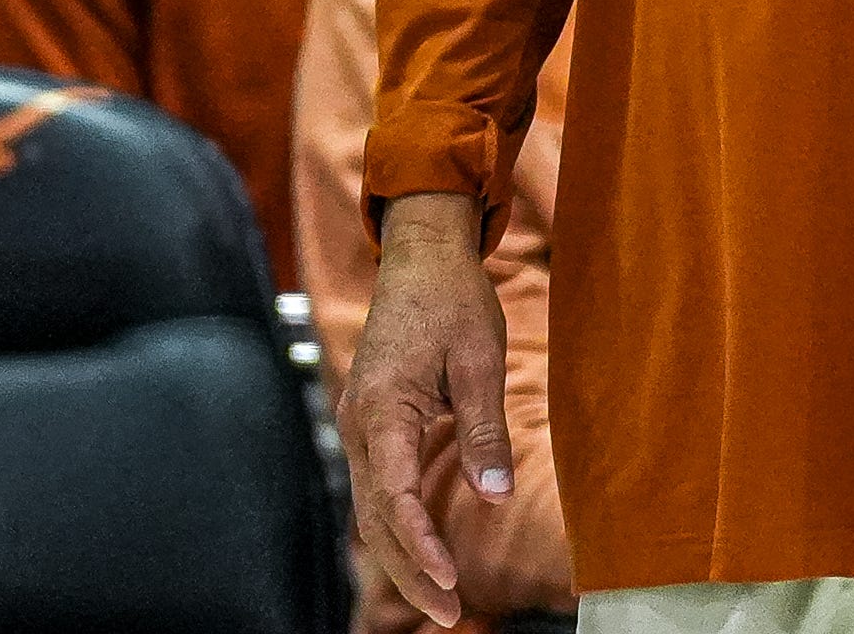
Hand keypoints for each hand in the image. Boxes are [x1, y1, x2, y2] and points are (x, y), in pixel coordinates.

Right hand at [343, 191, 514, 630]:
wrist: (421, 256)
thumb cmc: (452, 299)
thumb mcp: (480, 359)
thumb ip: (483, 431)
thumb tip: (494, 496)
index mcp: (382, 408)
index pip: (394, 494)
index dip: (419, 542)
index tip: (448, 578)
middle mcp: (360, 425)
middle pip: (377, 517)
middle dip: (410, 571)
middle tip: (449, 614)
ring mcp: (360, 427)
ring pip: (374, 510)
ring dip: (403, 557)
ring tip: (442, 599)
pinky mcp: (372, 426)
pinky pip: (379, 490)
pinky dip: (398, 528)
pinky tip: (423, 555)